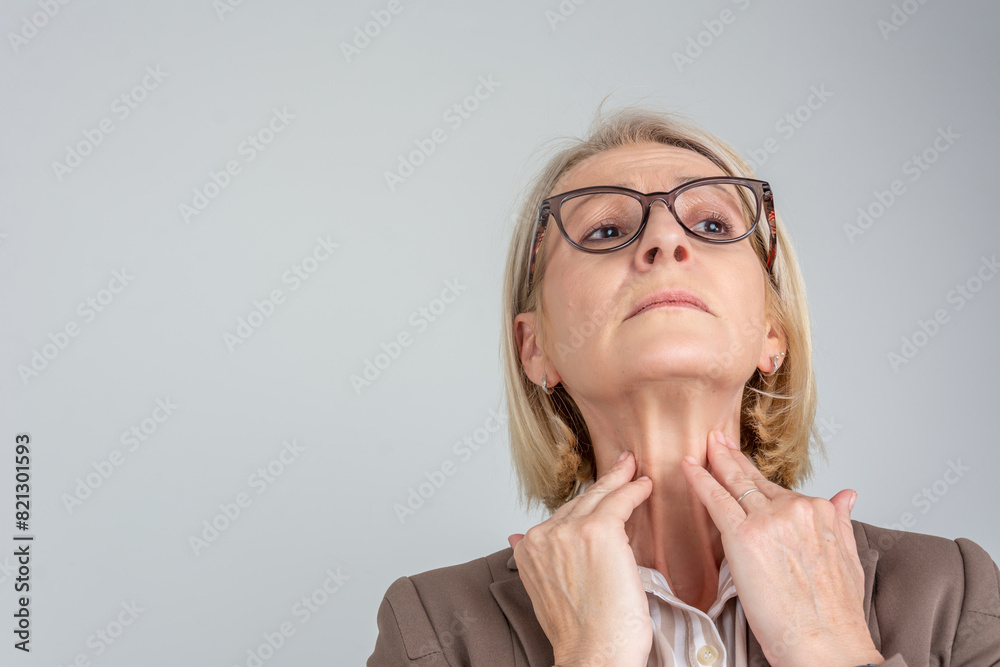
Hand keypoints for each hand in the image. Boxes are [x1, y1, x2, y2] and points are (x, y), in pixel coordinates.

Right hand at [508, 451, 652, 666]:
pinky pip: (620, 501)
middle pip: (579, 501)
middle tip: (621, 466)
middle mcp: (543, 535)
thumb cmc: (580, 635)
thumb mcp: (543, 592)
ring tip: (633, 471)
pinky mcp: (599, 531)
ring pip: (599, 496)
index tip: (595, 491)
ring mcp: (570, 531)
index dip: (582, 502)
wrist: (594, 655)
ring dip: (619, 481)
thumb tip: (515, 537)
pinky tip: (643, 486)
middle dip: (602, 483)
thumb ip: (535, 561)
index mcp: (528, 549)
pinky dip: (633, 490)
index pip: (561, 516)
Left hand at [680, 431, 883, 666]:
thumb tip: (847, 496)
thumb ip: (841, 521)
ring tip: (702, 447)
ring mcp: (768, 520)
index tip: (741, 460)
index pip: (777, 488)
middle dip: (732, 457)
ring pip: (734, 484)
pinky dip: (699, 480)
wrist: (828, 646)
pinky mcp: (744, 536)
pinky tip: (688, 466)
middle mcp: (796, 509)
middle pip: (755, 480)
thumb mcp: (850, 558)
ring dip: (716, 462)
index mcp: (820, 512)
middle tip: (716, 438)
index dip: (755, 474)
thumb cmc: (836, 615)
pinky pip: (716, 499)